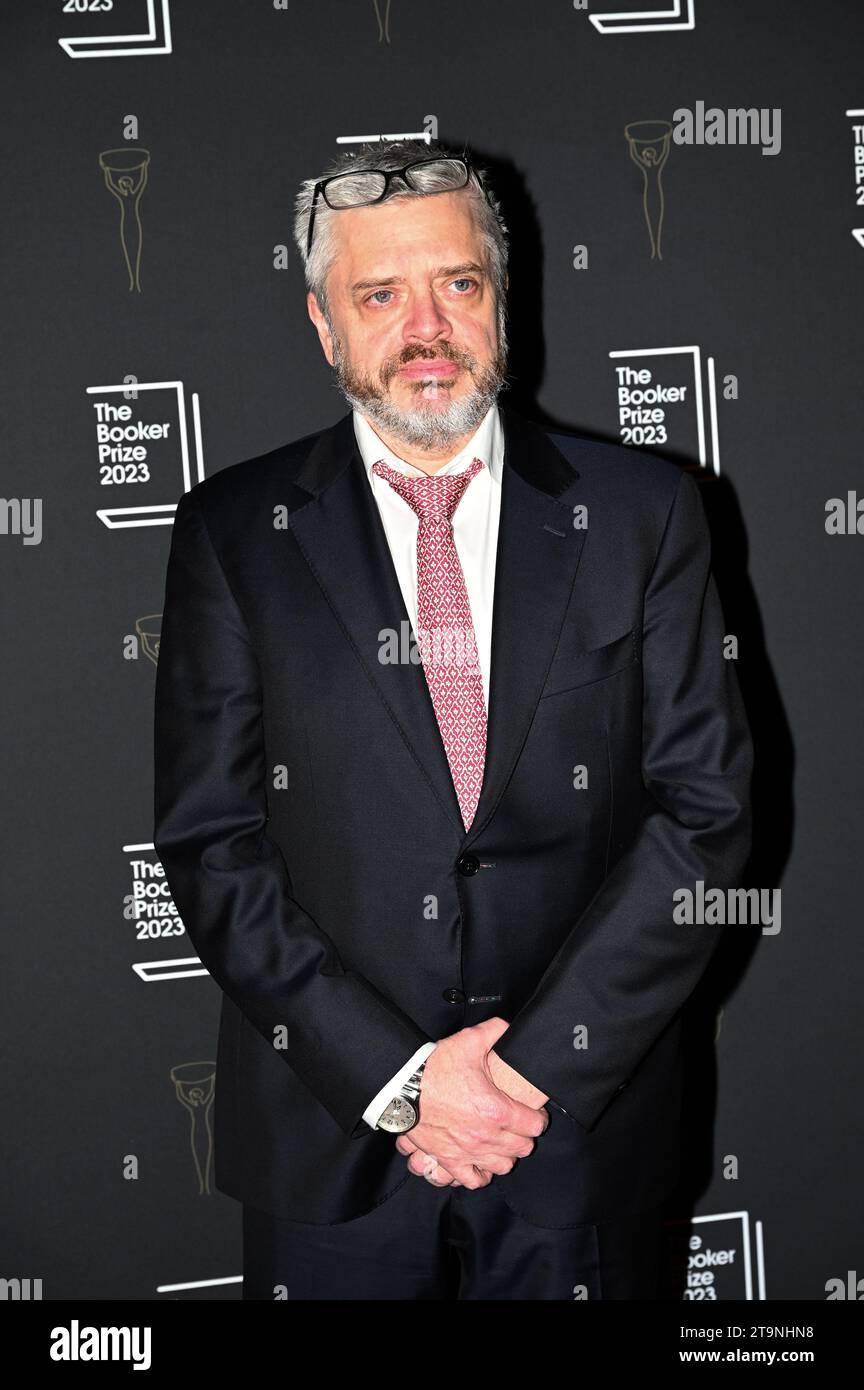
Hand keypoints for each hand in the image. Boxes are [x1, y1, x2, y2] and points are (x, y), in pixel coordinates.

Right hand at [394, 1017, 548, 1188]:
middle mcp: (486, 1135)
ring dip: (506, 1155)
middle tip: (520, 1125)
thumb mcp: (469, 1041)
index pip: (534, 1125)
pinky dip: (481, 1174)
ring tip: (503, 1143)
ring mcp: (468, 1151)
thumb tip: (508, 1027)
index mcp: (497, 1109)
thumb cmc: (434, 1067)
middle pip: (522, 1148)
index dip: (539, 1117)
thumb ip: (495, 1031)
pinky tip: (482, 1163)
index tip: (535, 1112)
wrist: (403, 1087)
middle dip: (525, 1136)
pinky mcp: (449, 1160)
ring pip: (502, 1166)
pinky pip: (473, 1179)